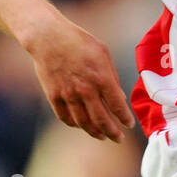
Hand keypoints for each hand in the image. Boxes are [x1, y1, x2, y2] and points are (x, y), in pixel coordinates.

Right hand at [24, 13, 135, 141]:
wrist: (47, 37)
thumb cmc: (78, 42)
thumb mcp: (103, 54)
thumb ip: (112, 77)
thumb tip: (119, 97)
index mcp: (101, 79)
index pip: (118, 106)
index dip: (125, 119)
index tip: (129, 125)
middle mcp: (85, 90)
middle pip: (102, 120)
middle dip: (113, 133)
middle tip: (119, 138)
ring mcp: (68, 95)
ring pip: (84, 123)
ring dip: (95, 132)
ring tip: (102, 136)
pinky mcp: (53, 96)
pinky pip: (66, 118)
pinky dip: (75, 124)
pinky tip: (82, 125)